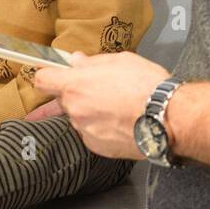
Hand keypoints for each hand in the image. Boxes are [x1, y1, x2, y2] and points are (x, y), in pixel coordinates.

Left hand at [31, 51, 171, 159]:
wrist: (167, 118)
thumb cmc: (146, 86)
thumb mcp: (120, 61)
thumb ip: (93, 62)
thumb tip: (78, 61)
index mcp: (75, 86)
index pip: (42, 80)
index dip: (47, 76)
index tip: (51, 77)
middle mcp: (75, 110)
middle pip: (63, 101)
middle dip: (75, 96)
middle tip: (96, 92)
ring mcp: (85, 131)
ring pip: (79, 118)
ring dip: (90, 113)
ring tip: (116, 108)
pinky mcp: (98, 147)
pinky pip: (92, 134)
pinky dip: (101, 129)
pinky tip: (120, 122)